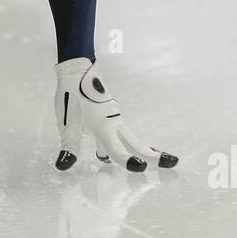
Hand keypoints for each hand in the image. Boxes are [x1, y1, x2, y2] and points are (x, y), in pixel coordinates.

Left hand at [53, 58, 176, 171]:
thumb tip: (62, 167)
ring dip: (141, 150)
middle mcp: (114, 124)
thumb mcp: (66, 124)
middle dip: (154, 155)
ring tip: (154, 158)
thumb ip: (69, 147)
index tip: (142, 167)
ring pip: (130, 139)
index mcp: (104, 128)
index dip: (128, 162)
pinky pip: (120, 133)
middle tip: (174, 162)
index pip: (117, 151)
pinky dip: (124, 145)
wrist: (77, 70)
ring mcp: (115, 118)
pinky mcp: (111, 114)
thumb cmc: (71, 96)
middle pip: (137, 143)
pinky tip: (105, 155)